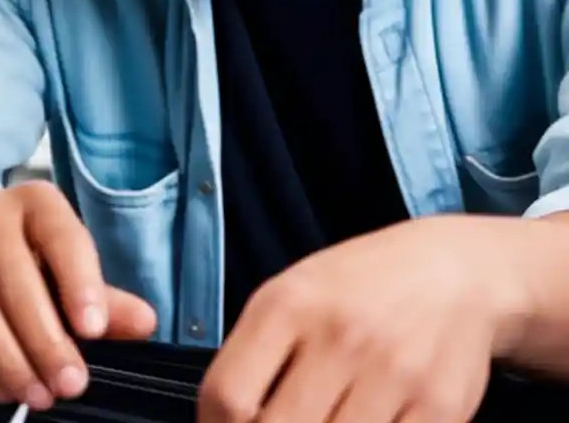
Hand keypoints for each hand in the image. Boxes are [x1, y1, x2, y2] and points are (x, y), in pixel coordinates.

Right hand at [0, 180, 156, 409]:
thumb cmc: (12, 270)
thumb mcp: (62, 278)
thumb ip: (104, 301)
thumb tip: (143, 321)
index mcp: (33, 202)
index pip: (61, 233)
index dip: (79, 281)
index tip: (94, 331)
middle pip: (13, 272)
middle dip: (44, 336)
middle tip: (68, 384)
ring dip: (8, 356)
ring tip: (37, 395)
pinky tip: (2, 388)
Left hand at [198, 216, 532, 422]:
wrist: (457, 271)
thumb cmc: (357, 288)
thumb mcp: (290, 295)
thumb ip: (251, 356)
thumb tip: (221, 421)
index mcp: (289, 305)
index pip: (228, 395)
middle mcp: (341, 338)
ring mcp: (395, 374)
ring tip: (320, 418)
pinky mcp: (442, 407)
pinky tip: (363, 421)